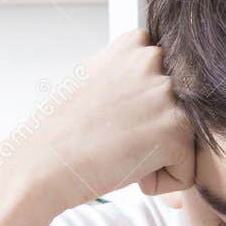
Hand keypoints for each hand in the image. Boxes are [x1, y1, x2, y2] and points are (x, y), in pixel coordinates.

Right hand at [10, 29, 195, 214]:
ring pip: (184, 141)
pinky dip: (159, 182)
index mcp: (135, 43)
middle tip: (112, 137)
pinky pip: (186, 172)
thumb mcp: (95, 82)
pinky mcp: (176, 131)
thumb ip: (130, 76)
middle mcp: (155, 60)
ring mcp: (168, 94)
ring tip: (118, 152)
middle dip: (153, 132)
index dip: (143, 110)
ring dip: (156, 156)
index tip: (112, 118)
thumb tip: (157, 82)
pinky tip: (126, 170)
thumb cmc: (61, 133)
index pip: (169, 82)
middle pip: (180, 111)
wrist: (40, 164)